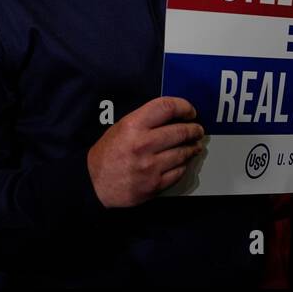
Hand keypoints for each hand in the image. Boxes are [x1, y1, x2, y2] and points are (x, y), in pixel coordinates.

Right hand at [87, 96, 203, 207]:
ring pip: (183, 153)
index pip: (167, 107)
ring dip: (192, 148)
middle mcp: (143, 144)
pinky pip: (178, 172)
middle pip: (180, 131)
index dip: (184, 106)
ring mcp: (150, 166)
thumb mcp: (121, 127)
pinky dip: (183, 165)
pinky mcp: (154, 185)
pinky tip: (183, 162)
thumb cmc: (107, 153)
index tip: (190, 111)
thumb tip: (173, 115)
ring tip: (194, 146)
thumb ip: (145, 120)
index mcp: (133, 126)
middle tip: (197, 130)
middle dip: (194, 129)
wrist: (94, 184)